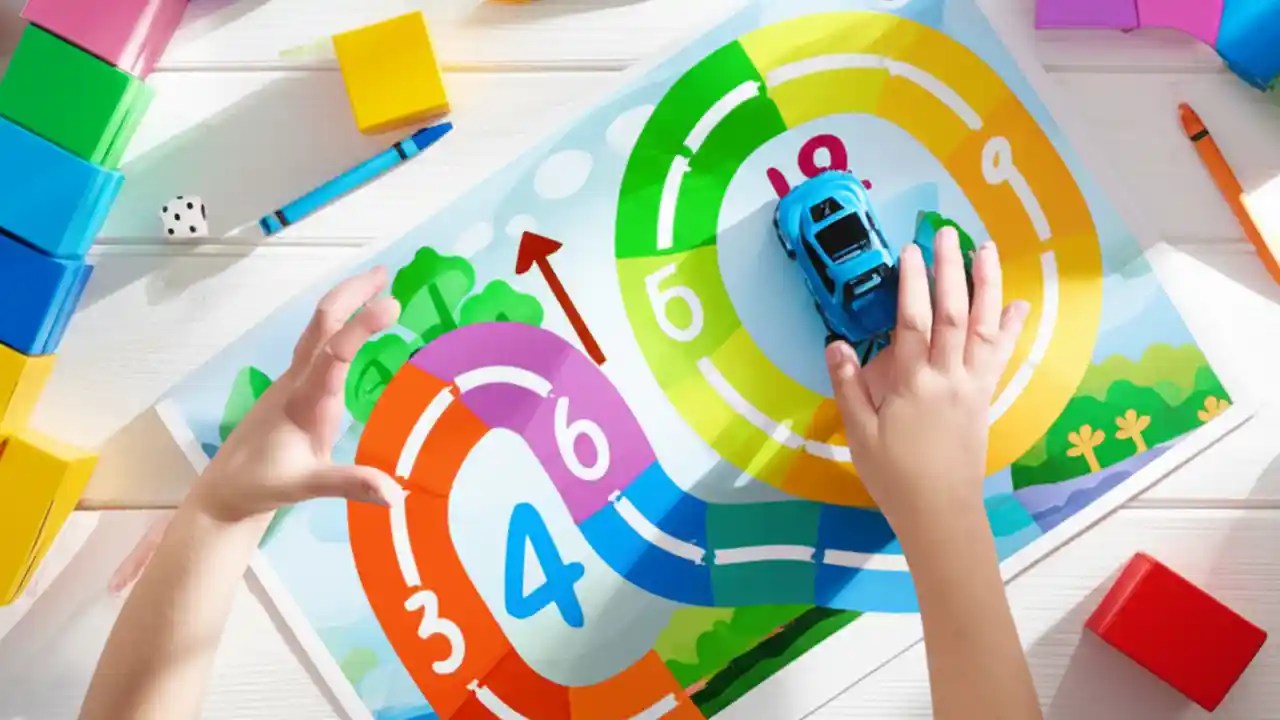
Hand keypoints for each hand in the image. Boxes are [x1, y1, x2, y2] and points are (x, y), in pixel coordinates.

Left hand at [189, 267, 403, 523]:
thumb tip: (396, 494)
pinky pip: (319, 342)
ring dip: (346, 302)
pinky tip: (357, 324)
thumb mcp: (307, 487)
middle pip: (322, 323)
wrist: (226, 488)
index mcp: (305, 399)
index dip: (362, 326)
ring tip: (379, 284)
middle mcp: (298, 380)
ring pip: (319, 329)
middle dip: (353, 293)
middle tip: (386, 272)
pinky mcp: (295, 386)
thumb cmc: (264, 484)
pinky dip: (341, 322)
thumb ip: (351, 485)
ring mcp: (294, 379)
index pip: (334, 352)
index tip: (392, 303)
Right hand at [826, 228, 1027, 538]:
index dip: (912, 284)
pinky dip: (1010, 326)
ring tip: (987, 249)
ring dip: (986, 284)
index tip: (910, 252)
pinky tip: (1017, 303)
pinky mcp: (985, 396)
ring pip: (984, 325)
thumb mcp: (860, 434)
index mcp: (914, 384)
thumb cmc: (894, 475)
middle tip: (948, 233)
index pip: (912, 323)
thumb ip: (849, 386)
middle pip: (953, 313)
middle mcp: (948, 377)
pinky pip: (1001, 354)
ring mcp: (972, 385)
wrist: (941, 512)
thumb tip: (835, 343)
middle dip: (951, 270)